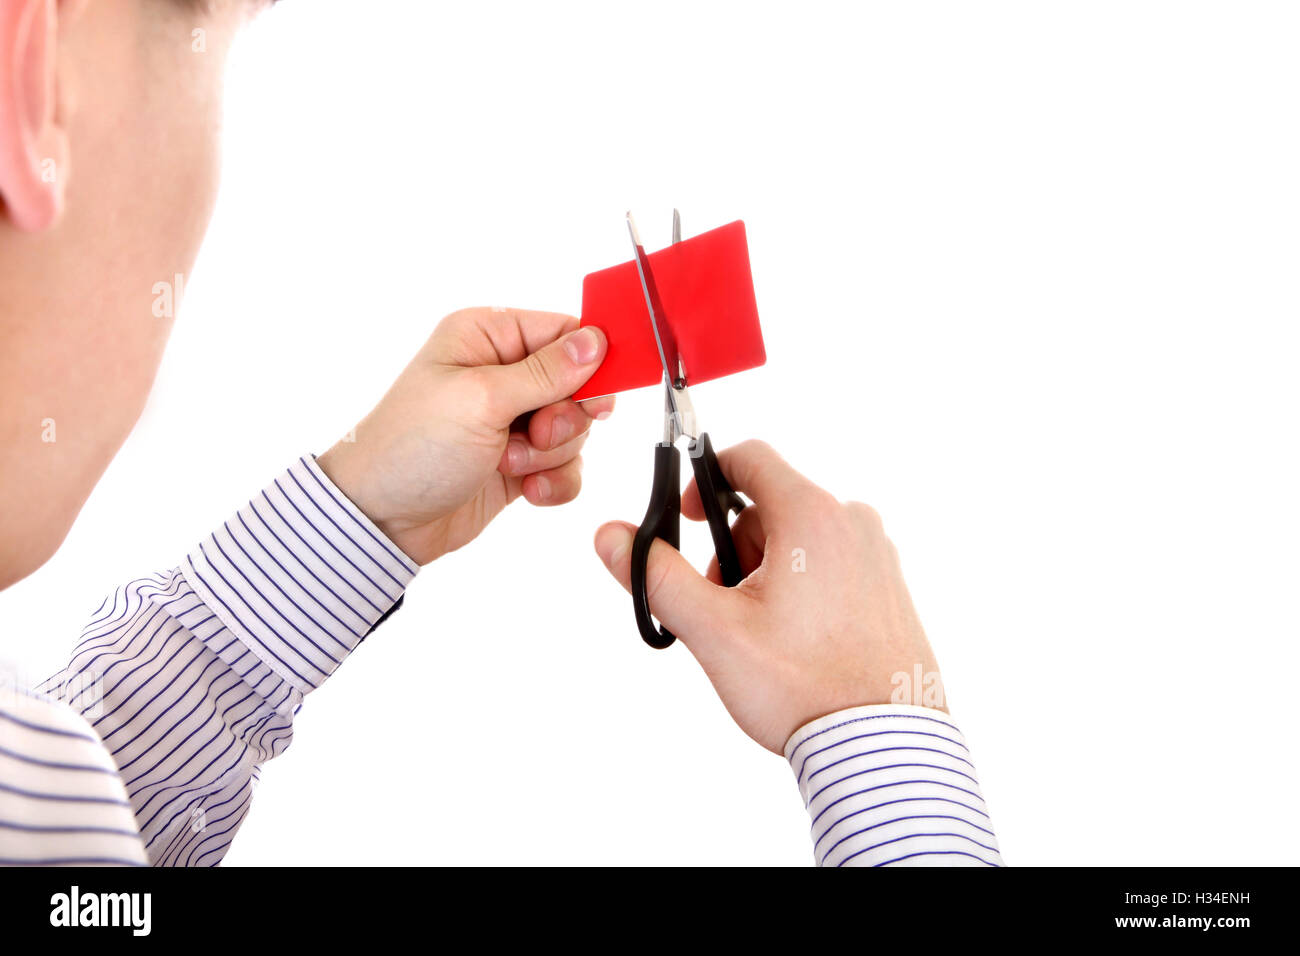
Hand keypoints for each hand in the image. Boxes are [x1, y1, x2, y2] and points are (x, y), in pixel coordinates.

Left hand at [318, 307, 612, 564]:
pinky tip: (525, 490)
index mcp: (487, 336)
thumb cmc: (411, 447)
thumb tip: (596, 341)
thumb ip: (547, 372)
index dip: (590, 363)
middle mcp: (501, 372)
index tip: (595, 397)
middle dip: (565, 417)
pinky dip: (554, 480)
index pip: (565, 332)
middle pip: (578, 384)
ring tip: (508, 463)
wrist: (382, 518)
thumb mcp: (482, 399)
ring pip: (575, 428)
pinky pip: (566, 464)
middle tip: (534, 432)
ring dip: (552, 453)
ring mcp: (511, 418)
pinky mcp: (519, 460)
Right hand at [593, 440, 942, 752]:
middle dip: (733, 549)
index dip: (704, 477)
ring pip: (799, 540)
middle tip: (724, 607)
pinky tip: (797, 643)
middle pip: (770, 508)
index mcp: (812, 515)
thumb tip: (611, 536)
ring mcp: (877, 555)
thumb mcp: (714, 630)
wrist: (881, 747)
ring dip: (766, 573)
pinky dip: (802, 590)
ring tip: (763, 635)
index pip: (749, 457)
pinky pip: (831, 566)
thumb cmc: (803, 688)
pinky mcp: (889, 587)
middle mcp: (852, 523)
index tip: (684, 518)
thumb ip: (656, 576)